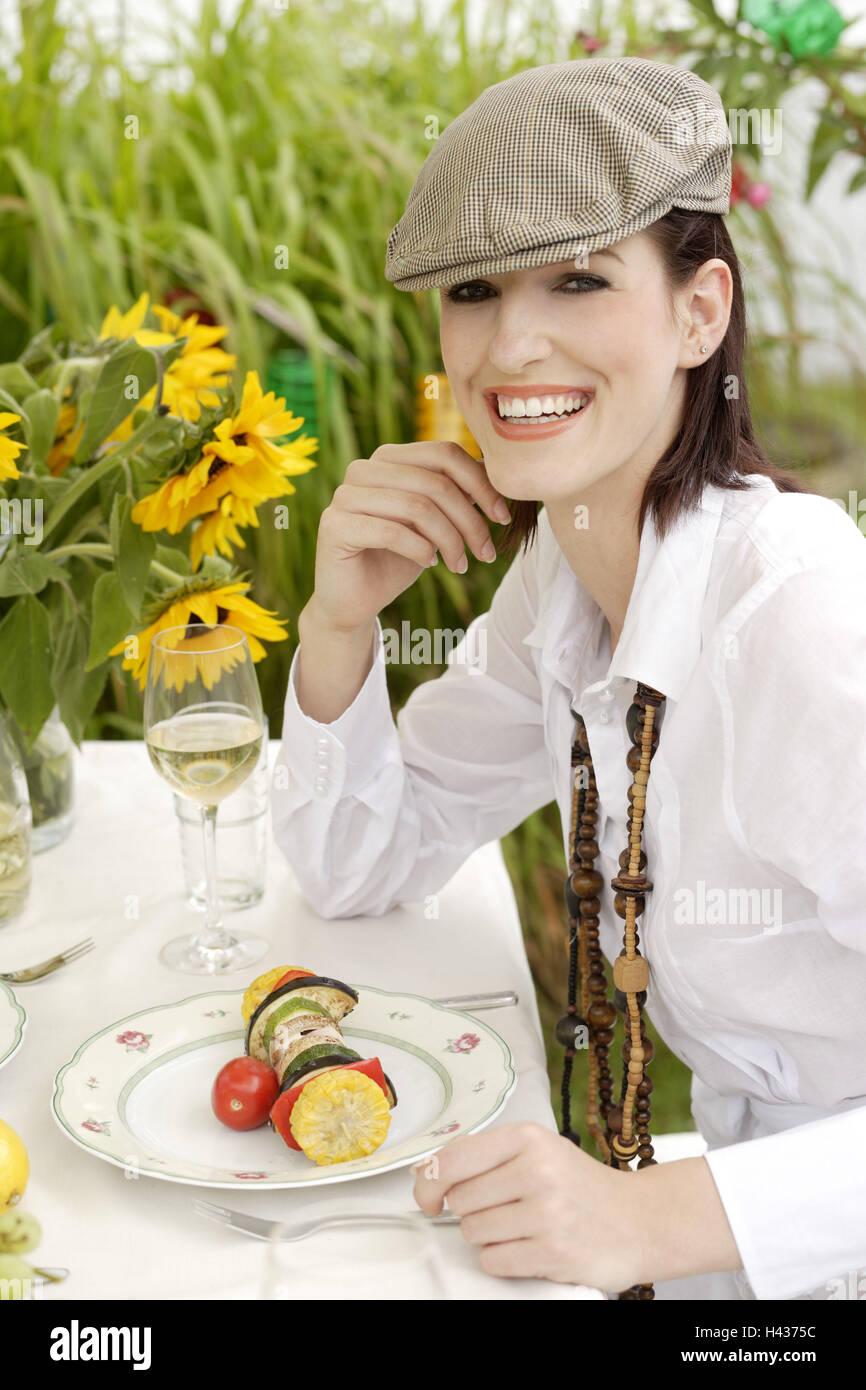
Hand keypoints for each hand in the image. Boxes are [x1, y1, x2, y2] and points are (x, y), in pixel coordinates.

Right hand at [311, 441, 510, 632]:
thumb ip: (456, 492)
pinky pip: (391, 531)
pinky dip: (420, 550)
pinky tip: (429, 563)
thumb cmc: (398, 558)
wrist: (355, 600)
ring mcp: (345, 495)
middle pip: (434, 482)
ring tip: (460, 564)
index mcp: (388, 458)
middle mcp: (363, 469)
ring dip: (450, 540)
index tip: (502, 517)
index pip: (444, 453)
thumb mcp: (436, 522)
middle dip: (469, 520)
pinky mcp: (334, 526)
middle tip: (486, 552)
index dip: (481, 484)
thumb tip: (495, 470)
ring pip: (417, 507)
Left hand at [412, 1121, 644, 1291]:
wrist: (640, 1221)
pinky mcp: (553, 1253)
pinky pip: (494, 1262)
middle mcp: (538, 1170)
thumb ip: (487, 1156)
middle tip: (505, 1208)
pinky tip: (530, 1248)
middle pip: (459, 1201)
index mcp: (528, 1137)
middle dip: (473, 1211)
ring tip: (522, 1227)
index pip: (453, 1159)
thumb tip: (428, 1176)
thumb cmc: (580, 1186)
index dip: (429, 1183)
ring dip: (489, 1237)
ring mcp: (547, 1213)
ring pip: (473, 1233)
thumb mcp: (539, 1150)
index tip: (429, 1197)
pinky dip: (504, 1260)